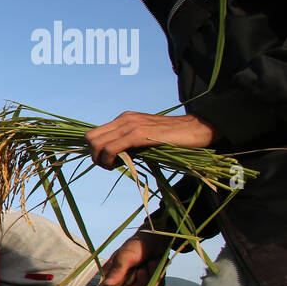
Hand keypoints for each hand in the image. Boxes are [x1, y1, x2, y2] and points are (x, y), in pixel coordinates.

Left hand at [86, 112, 217, 168]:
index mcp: (124, 118)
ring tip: (112, 167)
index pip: (95, 133)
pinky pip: (111, 148)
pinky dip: (108, 160)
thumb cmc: (175, 138)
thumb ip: (131, 143)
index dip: (95, 150)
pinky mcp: (138, 133)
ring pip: (96, 143)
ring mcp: (130, 124)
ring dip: (99, 160)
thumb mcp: (146, 138)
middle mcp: (124, 119)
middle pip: (90, 138)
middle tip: (107, 165)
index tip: (107, 160)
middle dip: (93, 155)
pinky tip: (117, 166)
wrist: (197, 129)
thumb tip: (115, 157)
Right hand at [101, 233, 167, 285]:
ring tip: (151, 262)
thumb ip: (118, 270)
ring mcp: (138, 280)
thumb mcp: (126, 255)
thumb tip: (106, 284)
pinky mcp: (150, 279)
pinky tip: (156, 264)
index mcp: (114, 273)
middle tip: (143, 268)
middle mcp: (125, 279)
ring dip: (151, 276)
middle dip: (141, 282)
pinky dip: (159, 275)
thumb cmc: (137, 244)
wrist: (157, 237)